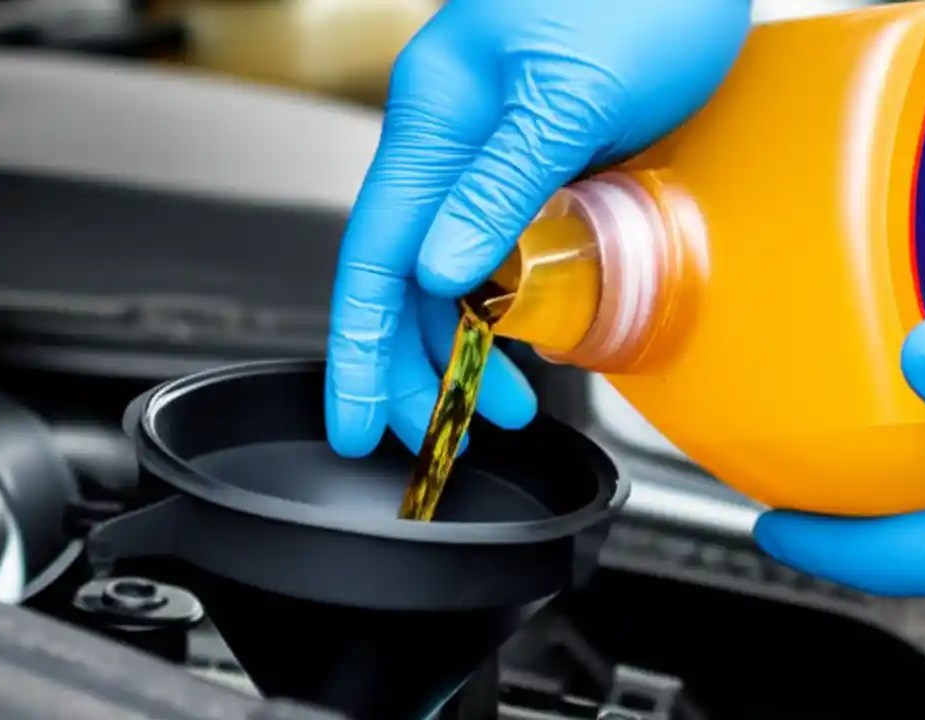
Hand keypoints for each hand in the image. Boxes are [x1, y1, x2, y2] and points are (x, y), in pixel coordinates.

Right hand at [325, 0, 750, 456]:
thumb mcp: (569, 95)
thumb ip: (502, 185)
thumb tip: (444, 274)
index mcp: (439, 118)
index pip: (376, 251)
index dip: (361, 343)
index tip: (356, 419)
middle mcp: (457, 137)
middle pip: (407, 271)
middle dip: (411, 361)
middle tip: (434, 434)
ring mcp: (499, 147)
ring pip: (455, 266)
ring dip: (465, 342)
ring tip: (495, 405)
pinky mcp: (547, 155)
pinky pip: (504, 244)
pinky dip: (506, 302)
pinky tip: (524, 335)